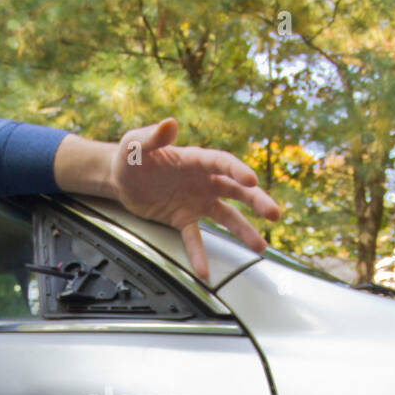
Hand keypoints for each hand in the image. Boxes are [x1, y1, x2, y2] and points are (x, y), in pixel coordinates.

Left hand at [109, 117, 280, 279]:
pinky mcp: (183, 219)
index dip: (238, 170)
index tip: (252, 180)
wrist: (119, 179)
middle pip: (236, 190)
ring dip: (243, 231)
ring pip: (226, 217)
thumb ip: (153, 137)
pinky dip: (200, 255)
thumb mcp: (135, 145)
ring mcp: (196, 202)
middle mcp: (203, 181)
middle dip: (256, 201)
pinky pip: (194, 238)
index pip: (223, 163)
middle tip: (274, 214)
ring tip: (261, 247)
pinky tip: (205, 272)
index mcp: (195, 160)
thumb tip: (170, 123)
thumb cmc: (130, 157)